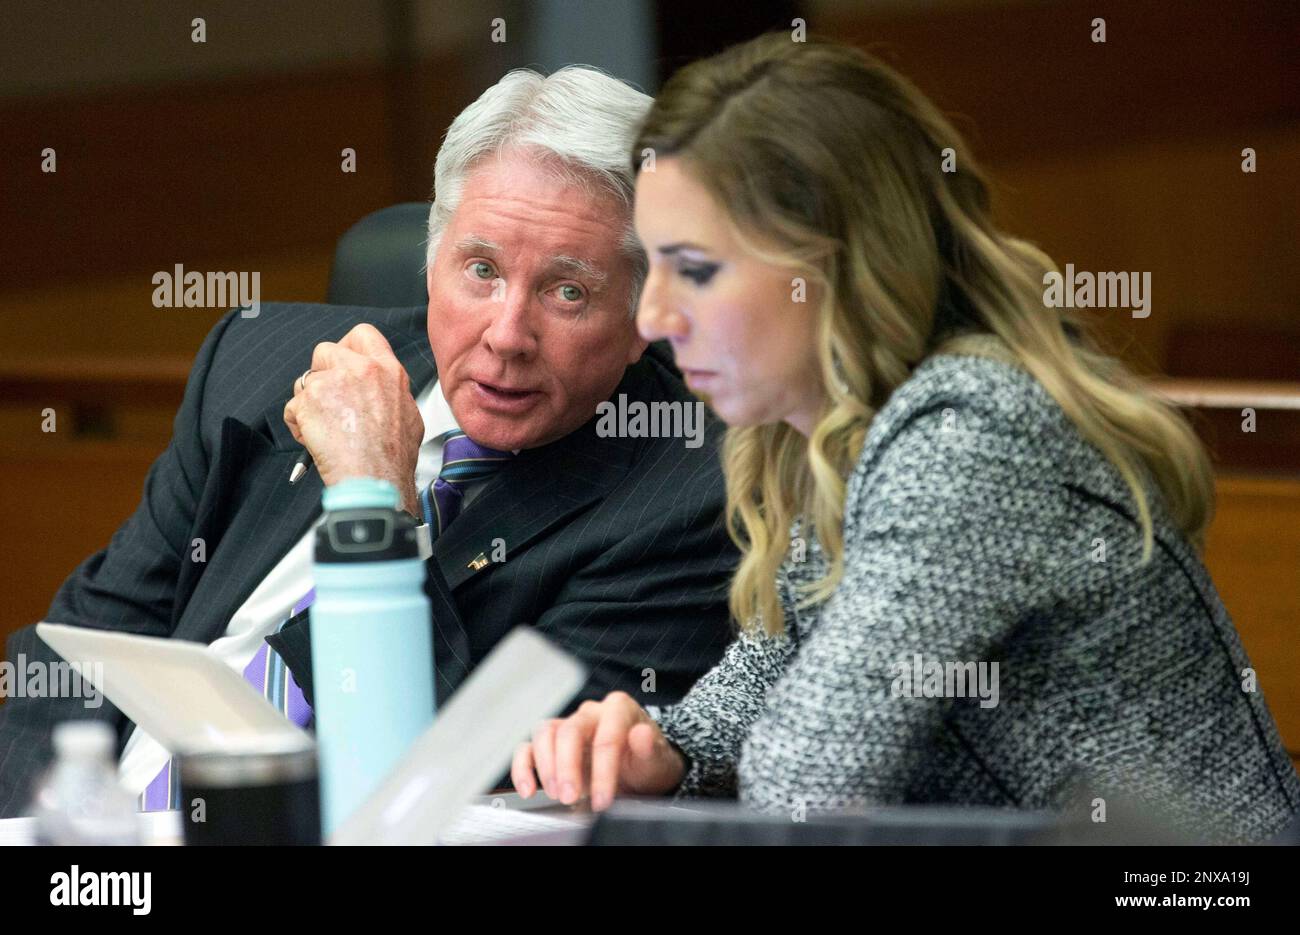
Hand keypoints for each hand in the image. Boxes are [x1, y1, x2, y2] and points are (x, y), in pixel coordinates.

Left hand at [283, 324, 423, 514]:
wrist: (376, 480)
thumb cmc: (393, 459)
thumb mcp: (408, 416)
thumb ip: (390, 393)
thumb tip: (380, 393)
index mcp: (388, 371)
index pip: (362, 335)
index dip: (347, 346)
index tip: (342, 361)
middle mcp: (361, 370)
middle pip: (326, 351)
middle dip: (321, 373)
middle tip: (328, 399)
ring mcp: (333, 382)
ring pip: (305, 381)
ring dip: (309, 402)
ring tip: (324, 429)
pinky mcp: (309, 400)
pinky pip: (292, 407)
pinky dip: (298, 425)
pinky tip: (315, 441)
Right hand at [511, 691, 686, 810]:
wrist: (640, 772)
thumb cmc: (648, 763)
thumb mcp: (657, 761)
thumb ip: (650, 749)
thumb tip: (642, 735)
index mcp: (619, 709)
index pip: (606, 737)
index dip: (603, 771)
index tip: (603, 799)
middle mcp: (590, 713)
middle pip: (569, 731)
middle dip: (567, 768)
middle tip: (570, 797)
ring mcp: (569, 725)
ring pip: (545, 734)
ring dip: (546, 767)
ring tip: (556, 793)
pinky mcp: (552, 743)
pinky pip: (529, 747)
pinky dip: (524, 766)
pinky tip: (528, 788)